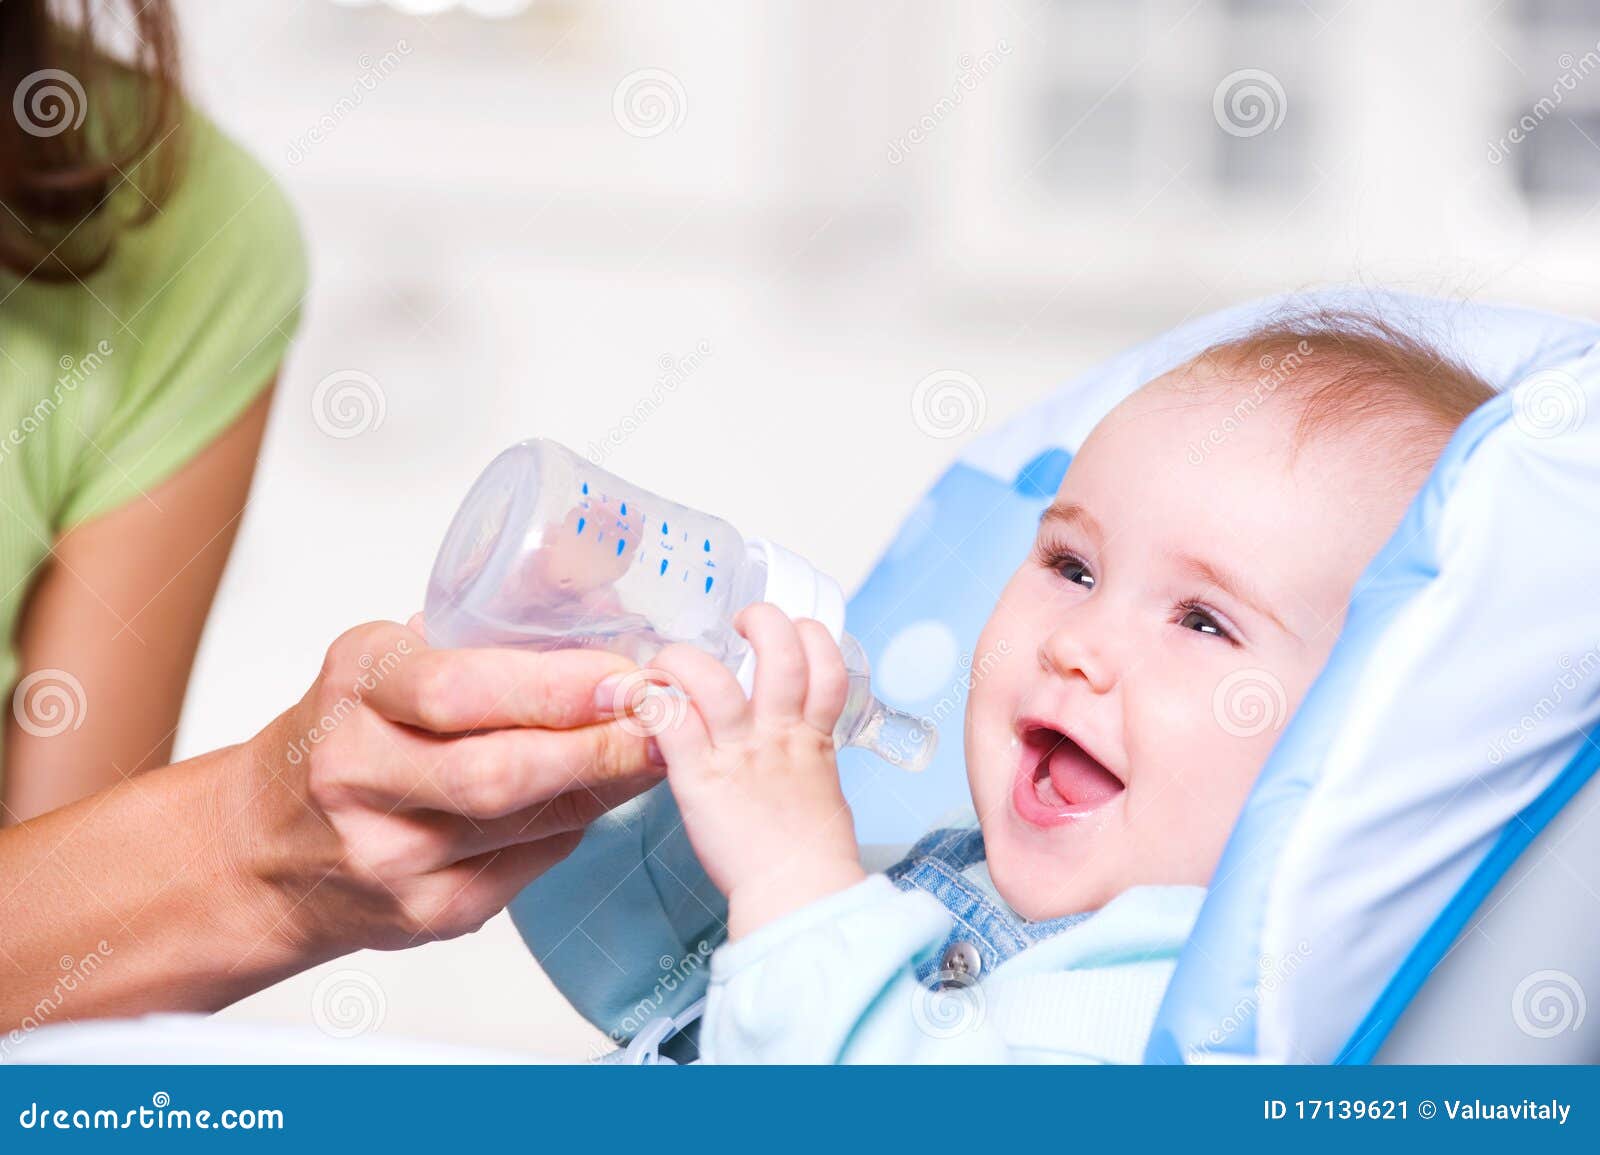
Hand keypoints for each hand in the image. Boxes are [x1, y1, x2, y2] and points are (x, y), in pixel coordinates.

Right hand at [225, 617, 665, 964]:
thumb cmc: (344, 735)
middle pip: (499, 772)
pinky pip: (531, 864)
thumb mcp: (388, 660)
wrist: (265, 847)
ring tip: (653, 747)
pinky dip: (577, 824)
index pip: (458, 692)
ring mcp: (391, 857)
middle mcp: (360, 777)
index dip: (557, 687)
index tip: (628, 675)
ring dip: (605, 783)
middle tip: (665, 719)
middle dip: (600, 745)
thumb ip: (483, 637)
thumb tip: (606, 611)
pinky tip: (599, 793)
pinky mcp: (426, 913)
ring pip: (527, 823)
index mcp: (355, 691)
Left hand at [649, 603, 865, 939]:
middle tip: (740, 623)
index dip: (810, 635)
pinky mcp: (700, 777)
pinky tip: (642, 701)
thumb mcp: (821, 785)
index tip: (790, 634)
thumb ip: (804, 751)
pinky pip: (671, 722)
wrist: (799, 892)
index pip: (827, 661)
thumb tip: (793, 741)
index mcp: (813, 733)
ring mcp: (740, 751)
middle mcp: (779, 731)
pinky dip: (652, 703)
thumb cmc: (810, 850)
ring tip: (672, 661)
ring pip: (713, 678)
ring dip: (685, 658)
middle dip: (763, 620)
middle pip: (782, 650)